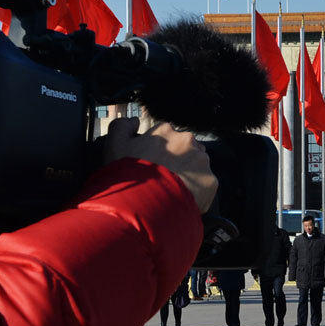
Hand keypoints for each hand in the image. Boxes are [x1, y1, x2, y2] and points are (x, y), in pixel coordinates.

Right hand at [103, 118, 217, 212]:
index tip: (152, 165)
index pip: (165, 138)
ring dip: (189, 175)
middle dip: (177, 161)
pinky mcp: (210, 180)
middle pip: (185, 149)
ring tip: (173, 191)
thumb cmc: (127, 174)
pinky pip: (205, 186)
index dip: (157, 153)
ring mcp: (201, 160)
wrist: (144, 204)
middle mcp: (187, 140)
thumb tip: (134, 121)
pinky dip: (197, 193)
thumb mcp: (114, 145)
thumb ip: (121, 127)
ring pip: (198, 166)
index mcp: (165, 131)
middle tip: (163, 179)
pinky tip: (182, 200)